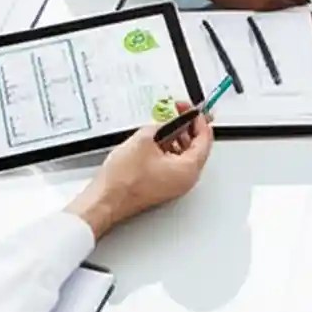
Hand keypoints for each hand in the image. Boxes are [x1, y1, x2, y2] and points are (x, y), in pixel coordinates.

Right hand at [65, 102, 213, 238]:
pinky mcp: (162, 186)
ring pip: (183, 155)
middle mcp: (185, 180)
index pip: (205, 140)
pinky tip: (155, 141)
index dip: (198, 121)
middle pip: (196, 148)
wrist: (106, 200)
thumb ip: (162, 126)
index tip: (192, 111)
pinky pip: (172, 164)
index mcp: (188, 169)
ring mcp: (174, 185)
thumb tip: (167, 122)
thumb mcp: (144, 138)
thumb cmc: (123, 180)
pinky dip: (168, 149)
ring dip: (177, 138)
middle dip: (188, 128)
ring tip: (163, 125)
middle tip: (178, 113)